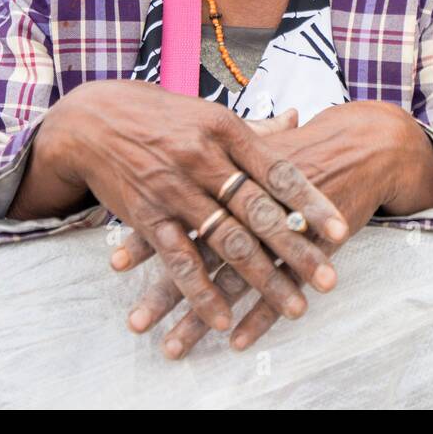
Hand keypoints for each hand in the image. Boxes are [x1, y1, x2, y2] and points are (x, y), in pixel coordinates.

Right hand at [23, 80, 349, 343]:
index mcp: (226, 131)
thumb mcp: (211, 114)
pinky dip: (203, 294)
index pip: (279, 172)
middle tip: (327, 279)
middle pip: (260, 213)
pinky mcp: (146, 216)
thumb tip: (299, 119)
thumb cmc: (162, 116)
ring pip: (227, 242)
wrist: (93, 118)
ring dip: (263, 280)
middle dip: (297, 250)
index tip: (339, 231)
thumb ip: (256, 128)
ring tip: (294, 307)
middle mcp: (203, 160)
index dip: (310, 203)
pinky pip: (179, 262)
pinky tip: (225, 320)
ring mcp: (175, 190)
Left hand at [114, 101, 432, 355]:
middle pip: (199, 254)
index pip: (182, 211)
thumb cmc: (306, 146)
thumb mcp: (255, 145)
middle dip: (165, 292)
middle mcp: (250, 205)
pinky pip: (283, 286)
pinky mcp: (311, 247)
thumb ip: (214, 160)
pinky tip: (237, 343)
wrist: (364, 144)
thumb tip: (176, 159)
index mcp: (231, 176)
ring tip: (172, 348)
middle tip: (136, 324)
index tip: (115, 262)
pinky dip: (260, 318)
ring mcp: (281, 230)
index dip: (150, 236)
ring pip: (234, 280)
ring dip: (201, 319)